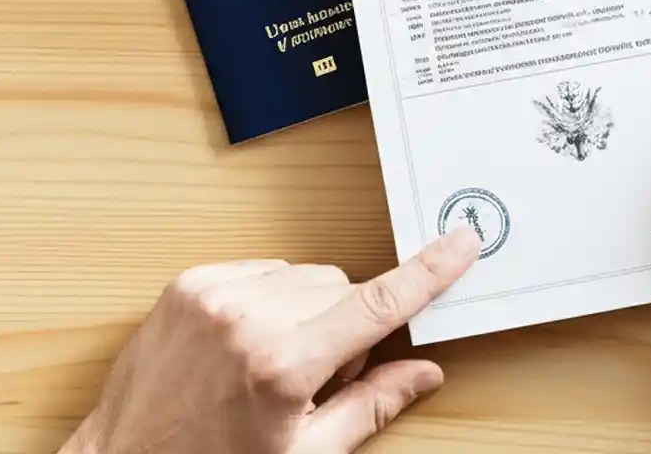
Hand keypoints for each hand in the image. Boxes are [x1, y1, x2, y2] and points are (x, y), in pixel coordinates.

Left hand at [60, 227, 480, 453]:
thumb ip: (372, 407)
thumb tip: (424, 373)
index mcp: (283, 365)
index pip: (378, 306)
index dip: (428, 274)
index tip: (460, 244)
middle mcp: (248, 318)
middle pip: (344, 290)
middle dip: (346, 328)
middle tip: (314, 377)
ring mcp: (215, 294)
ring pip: (306, 276)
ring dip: (308, 310)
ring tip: (272, 361)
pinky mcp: (191, 283)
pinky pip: (264, 269)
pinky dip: (270, 299)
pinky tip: (248, 340)